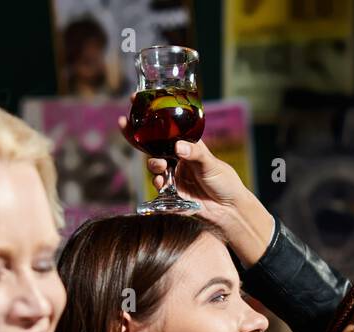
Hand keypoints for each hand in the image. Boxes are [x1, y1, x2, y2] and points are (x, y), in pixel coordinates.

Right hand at [117, 114, 273, 265]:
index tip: (135, 99)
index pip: (166, 127)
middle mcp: (177, 158)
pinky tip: (161, 183)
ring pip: (153, 164)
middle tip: (125, 124)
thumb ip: (195, 153)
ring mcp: (173, 175)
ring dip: (152, 163)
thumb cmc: (224, 181)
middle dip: (136, 135)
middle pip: (152, 144)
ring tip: (159, 166)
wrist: (228, 210)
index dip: (150, 115)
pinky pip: (158, 185)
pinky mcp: (171, 192)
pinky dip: (157, 182)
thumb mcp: (211, 163)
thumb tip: (178, 147)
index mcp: (187, 145)